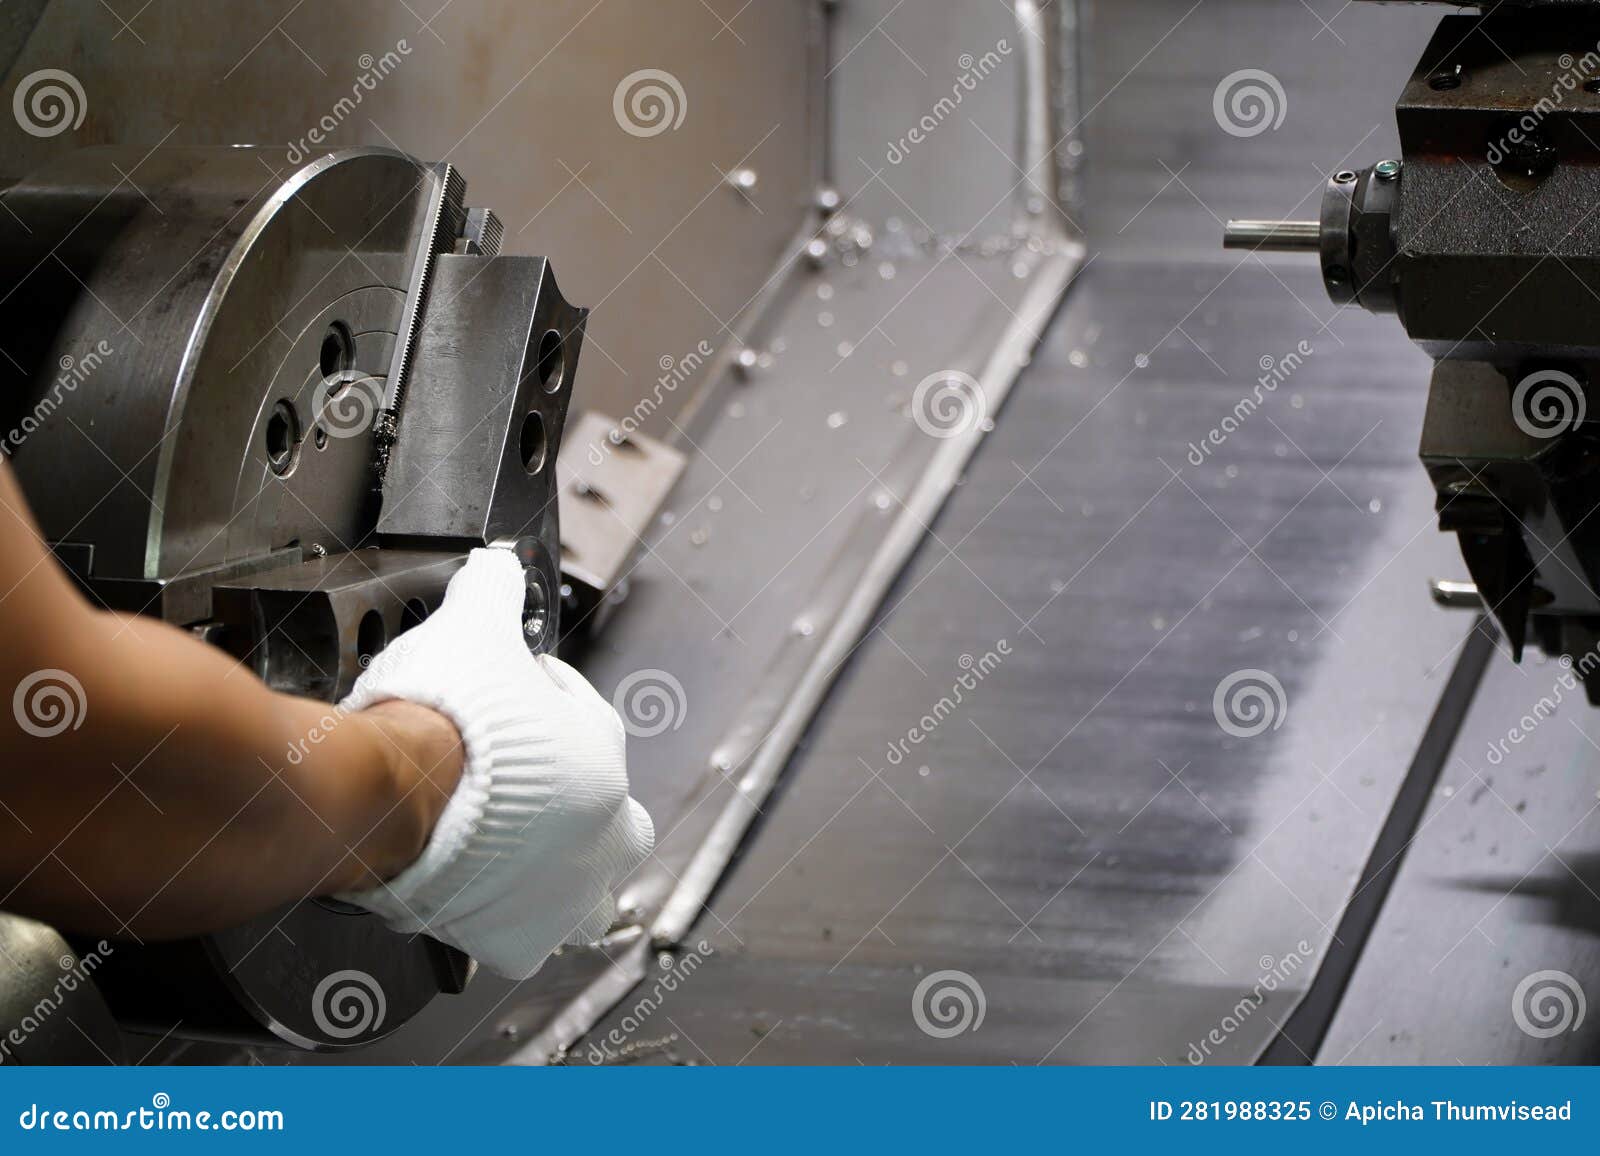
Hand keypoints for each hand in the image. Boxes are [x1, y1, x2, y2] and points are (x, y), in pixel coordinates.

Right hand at [336, 547, 653, 979]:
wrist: (393, 794)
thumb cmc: (442, 721)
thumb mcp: (474, 626)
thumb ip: (494, 592)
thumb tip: (499, 566)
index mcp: (599, 752)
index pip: (584, 721)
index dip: (545, 706)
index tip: (511, 703)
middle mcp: (599, 826)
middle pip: (613, 822)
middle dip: (582, 812)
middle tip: (532, 799)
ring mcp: (562, 886)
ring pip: (585, 894)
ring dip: (562, 881)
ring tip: (524, 868)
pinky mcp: (517, 934)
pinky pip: (520, 940)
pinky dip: (502, 925)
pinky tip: (480, 910)